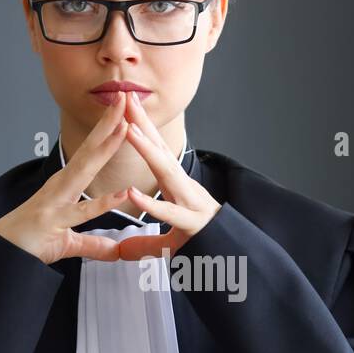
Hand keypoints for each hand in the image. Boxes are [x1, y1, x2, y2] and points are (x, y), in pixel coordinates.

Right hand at [0, 94, 131, 263]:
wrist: (0, 256)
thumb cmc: (28, 244)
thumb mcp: (68, 244)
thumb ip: (93, 245)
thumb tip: (114, 250)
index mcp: (65, 186)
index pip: (90, 154)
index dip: (107, 132)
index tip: (123, 110)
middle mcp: (61, 186)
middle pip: (89, 151)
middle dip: (108, 124)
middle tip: (125, 98)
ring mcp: (56, 200)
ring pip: (85, 170)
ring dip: (106, 148)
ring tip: (124, 127)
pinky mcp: (55, 221)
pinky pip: (82, 213)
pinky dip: (102, 203)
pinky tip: (122, 193)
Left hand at [115, 90, 221, 260]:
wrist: (231, 257)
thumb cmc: (202, 244)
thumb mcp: (169, 243)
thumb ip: (146, 244)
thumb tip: (122, 250)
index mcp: (177, 186)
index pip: (156, 151)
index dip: (141, 126)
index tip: (126, 104)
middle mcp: (183, 188)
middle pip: (159, 151)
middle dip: (142, 123)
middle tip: (124, 96)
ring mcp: (189, 203)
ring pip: (166, 173)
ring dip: (147, 151)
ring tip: (128, 130)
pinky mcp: (191, 223)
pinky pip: (168, 212)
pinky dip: (151, 203)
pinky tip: (132, 193)